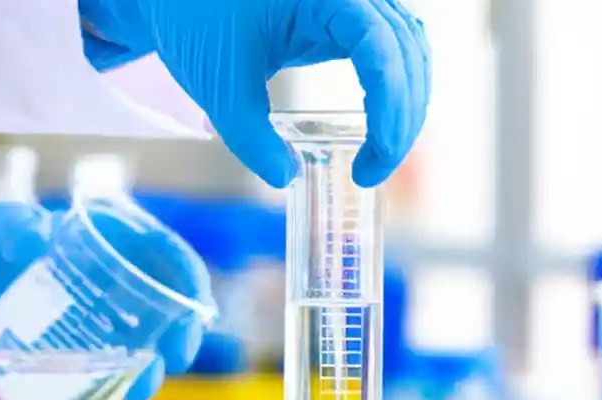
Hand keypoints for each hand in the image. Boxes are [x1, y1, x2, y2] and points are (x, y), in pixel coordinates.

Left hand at [0, 203, 211, 399]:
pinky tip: (120, 398)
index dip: (186, 278)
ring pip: (149, 341)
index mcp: (101, 240)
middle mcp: (111, 281)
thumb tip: (39, 235)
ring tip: (141, 388)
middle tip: (176, 356)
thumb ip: (7, 228)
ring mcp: (100, 323)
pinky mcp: (84, 359)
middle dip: (184, 328)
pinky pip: (121, 370)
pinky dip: (128, 384)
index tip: (190, 308)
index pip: (161, 251)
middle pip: (168, 301)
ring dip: (157, 364)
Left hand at [78, 0, 430, 188]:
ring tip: (378, 156)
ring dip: (406, 105)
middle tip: (372, 172)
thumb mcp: (219, 86)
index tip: (374, 159)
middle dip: (402, 117)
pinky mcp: (348, 15)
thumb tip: (288, 179)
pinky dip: (396, 88)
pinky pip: (394, 47)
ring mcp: (353, 0)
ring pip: (410, 50)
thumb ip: (252, 139)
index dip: (390, 107)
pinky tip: (383, 125)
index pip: (381, 48)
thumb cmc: (191, 22)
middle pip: (405, 52)